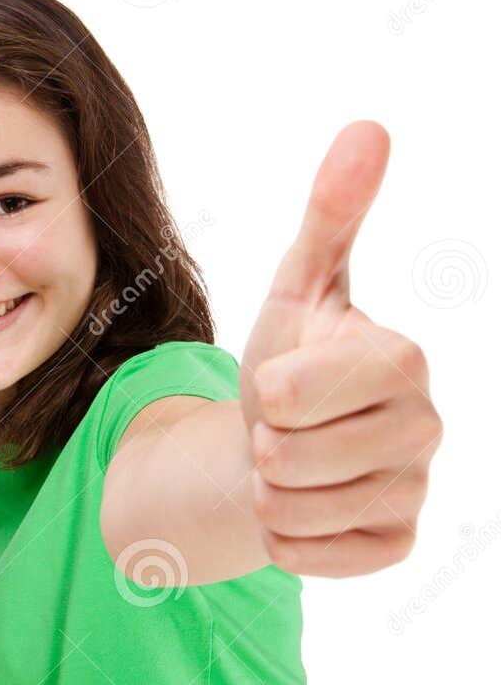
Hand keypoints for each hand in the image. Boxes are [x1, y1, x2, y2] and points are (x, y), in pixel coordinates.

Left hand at [239, 122, 441, 575]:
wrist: (275, 443)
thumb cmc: (288, 359)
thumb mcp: (297, 286)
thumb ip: (331, 215)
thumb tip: (368, 128)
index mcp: (404, 360)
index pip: (297, 392)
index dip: (268, 391)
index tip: (276, 382)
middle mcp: (424, 427)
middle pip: (288, 457)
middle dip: (260, 442)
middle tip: (282, 427)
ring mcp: (413, 491)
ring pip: (289, 510)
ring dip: (266, 490)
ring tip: (288, 463)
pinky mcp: (392, 545)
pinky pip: (307, 556)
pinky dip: (281, 538)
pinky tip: (302, 508)